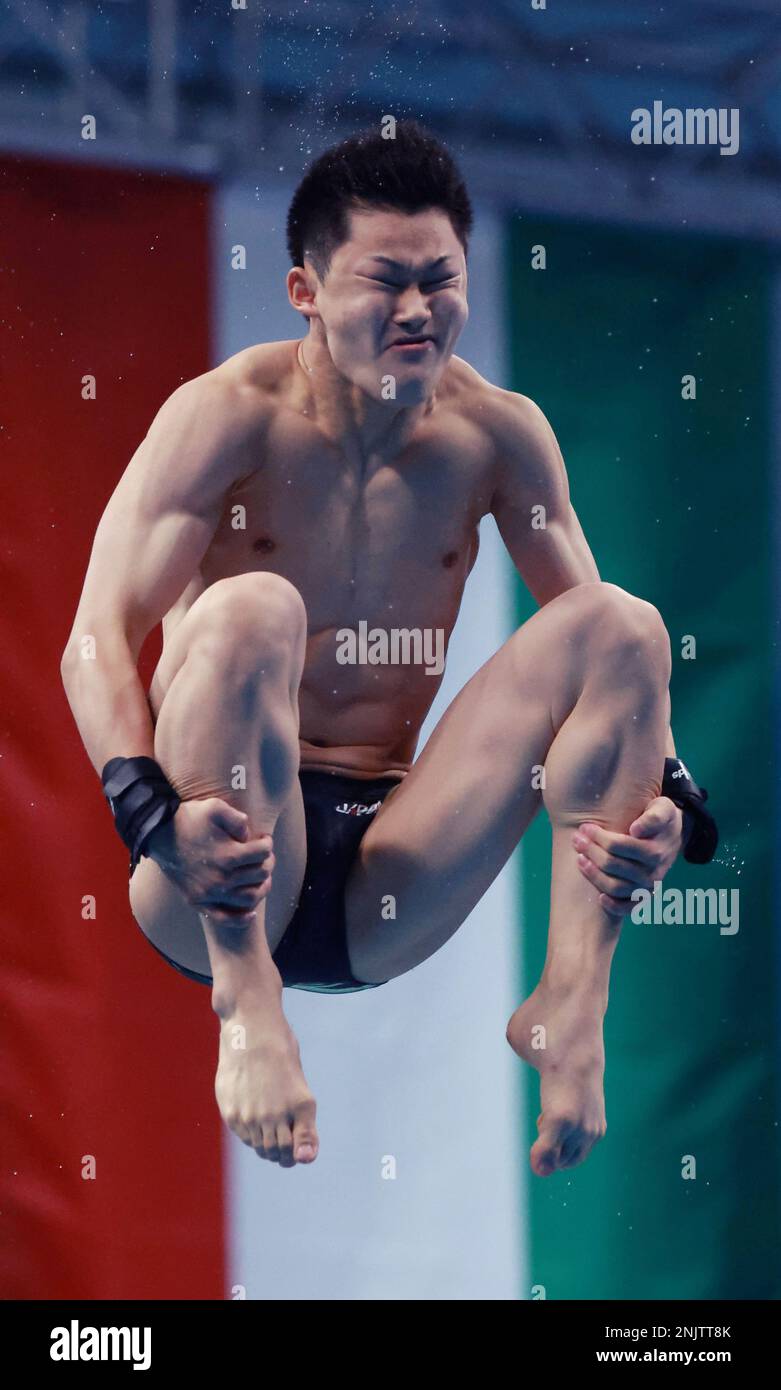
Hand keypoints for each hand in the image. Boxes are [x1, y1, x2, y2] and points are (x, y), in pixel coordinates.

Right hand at [145, 798, 274, 925]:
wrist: (158, 834)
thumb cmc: (188, 818)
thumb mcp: (214, 807)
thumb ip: (238, 818)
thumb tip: (250, 835)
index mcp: (228, 855)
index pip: (263, 853)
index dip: (267, 844)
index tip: (264, 840)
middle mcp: (221, 878)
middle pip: (260, 875)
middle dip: (268, 862)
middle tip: (265, 857)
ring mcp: (209, 893)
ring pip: (249, 898)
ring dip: (262, 887)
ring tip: (262, 878)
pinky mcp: (198, 901)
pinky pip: (225, 918)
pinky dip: (242, 918)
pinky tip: (251, 913)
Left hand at [571, 796, 683, 919]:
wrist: (672, 836)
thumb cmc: (661, 818)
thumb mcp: (663, 808)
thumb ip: (653, 817)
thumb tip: (635, 830)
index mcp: (655, 850)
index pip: (619, 846)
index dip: (599, 837)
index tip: (585, 827)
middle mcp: (652, 872)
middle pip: (612, 865)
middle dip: (590, 851)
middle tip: (577, 839)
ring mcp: (647, 887)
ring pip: (615, 887)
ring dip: (593, 875)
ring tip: (579, 859)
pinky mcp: (643, 897)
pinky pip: (627, 908)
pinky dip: (612, 906)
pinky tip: (599, 897)